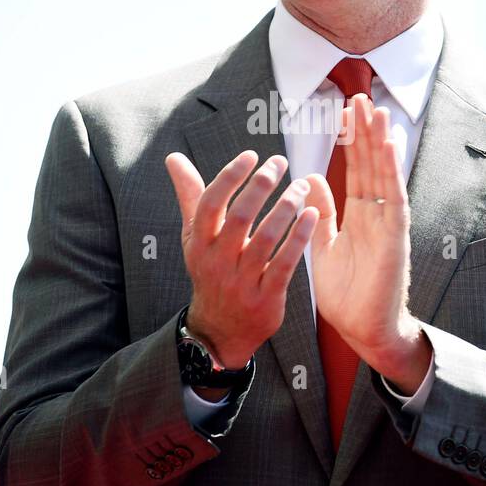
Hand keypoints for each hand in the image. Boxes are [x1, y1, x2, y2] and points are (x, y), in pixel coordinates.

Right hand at [165, 149, 317, 368]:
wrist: (221, 330)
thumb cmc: (211, 271)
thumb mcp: (195, 238)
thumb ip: (190, 196)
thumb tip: (173, 157)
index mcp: (199, 243)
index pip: (210, 204)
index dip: (230, 177)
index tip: (251, 155)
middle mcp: (217, 262)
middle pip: (239, 217)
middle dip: (260, 186)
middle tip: (280, 163)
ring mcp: (241, 282)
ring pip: (265, 239)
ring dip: (285, 208)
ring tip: (301, 186)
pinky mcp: (265, 297)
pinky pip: (284, 264)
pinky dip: (299, 237)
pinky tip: (312, 215)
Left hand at [304, 94, 421, 375]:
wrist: (364, 330)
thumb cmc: (348, 293)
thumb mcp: (324, 244)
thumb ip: (320, 212)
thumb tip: (309, 179)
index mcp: (360, 215)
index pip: (357, 169)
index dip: (351, 140)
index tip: (345, 111)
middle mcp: (377, 214)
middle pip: (372, 164)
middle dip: (366, 132)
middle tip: (361, 97)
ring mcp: (389, 224)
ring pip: (386, 175)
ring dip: (381, 143)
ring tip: (377, 111)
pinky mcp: (396, 238)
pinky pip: (395, 198)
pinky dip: (392, 172)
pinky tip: (388, 148)